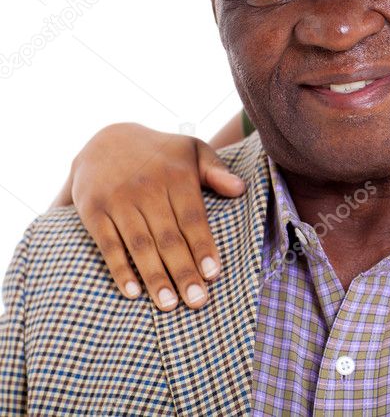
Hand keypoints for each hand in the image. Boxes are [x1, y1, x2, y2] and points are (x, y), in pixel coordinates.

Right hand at [63, 123, 245, 310]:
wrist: (105, 139)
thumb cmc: (161, 153)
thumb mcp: (191, 150)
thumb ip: (216, 170)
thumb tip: (240, 189)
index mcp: (175, 176)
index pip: (192, 218)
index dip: (203, 247)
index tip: (214, 274)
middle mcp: (146, 188)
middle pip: (168, 237)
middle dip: (183, 271)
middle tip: (197, 301)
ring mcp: (118, 200)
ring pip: (139, 245)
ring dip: (155, 277)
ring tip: (169, 305)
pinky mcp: (93, 211)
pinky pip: (108, 245)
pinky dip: (119, 270)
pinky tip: (133, 292)